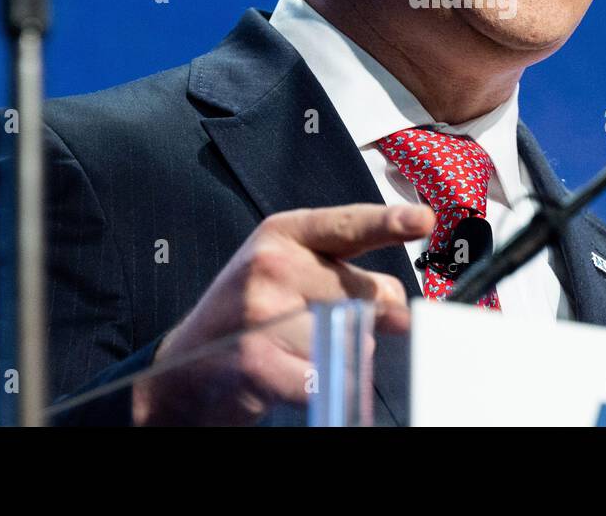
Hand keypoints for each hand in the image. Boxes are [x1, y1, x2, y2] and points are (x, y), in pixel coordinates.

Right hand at [132, 203, 433, 424]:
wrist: (182, 369)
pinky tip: (292, 375)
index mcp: (284, 233)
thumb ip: (347, 278)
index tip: (423, 220)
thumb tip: (400, 308)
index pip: (348, 225)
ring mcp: (260, 311)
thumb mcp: (292, 276)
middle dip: (362, 319)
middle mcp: (271, 264)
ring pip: (348, 339)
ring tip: (295, 351)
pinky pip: (325, 376)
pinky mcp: (256, 359)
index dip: (389, 223)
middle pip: (362, 294)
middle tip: (320, 326)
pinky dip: (321, 384)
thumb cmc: (249, 316)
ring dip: (337, 355)